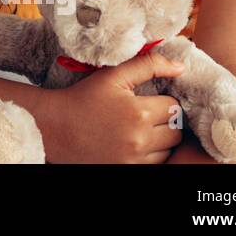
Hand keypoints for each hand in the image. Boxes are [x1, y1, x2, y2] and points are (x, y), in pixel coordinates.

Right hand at [35, 50, 186, 162]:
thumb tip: (181, 68)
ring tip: (139, 129)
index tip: (146, 100)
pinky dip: (149, 154)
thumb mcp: (112, 75)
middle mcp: (140, 139)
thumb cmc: (82, 97)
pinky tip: (134, 143)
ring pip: (168, 150)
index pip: (174, 106)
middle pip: (176, 131)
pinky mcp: (128, 170)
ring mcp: (134, 159)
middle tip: (146, 114)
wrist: (54, 127)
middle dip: (165, 121)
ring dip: (160, 140)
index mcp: (139, 112)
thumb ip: (148, 65)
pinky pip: (155, 164)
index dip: (162, 100)